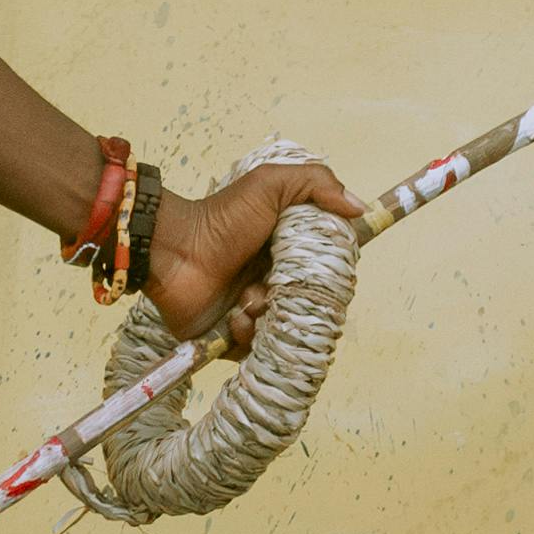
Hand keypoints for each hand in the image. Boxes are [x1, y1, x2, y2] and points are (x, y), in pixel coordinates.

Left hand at [142, 160, 359, 353]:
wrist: (173, 249)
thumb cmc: (220, 217)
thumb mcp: (270, 184)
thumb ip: (318, 183)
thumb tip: (360, 209)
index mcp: (287, 253)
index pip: (324, 276)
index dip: (328, 280)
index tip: (322, 276)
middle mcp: (274, 283)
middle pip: (307, 307)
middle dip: (295, 300)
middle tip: (274, 284)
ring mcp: (253, 312)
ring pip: (283, 330)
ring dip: (269, 316)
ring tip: (246, 300)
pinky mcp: (231, 337)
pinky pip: (255, 349)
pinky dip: (247, 334)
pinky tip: (233, 316)